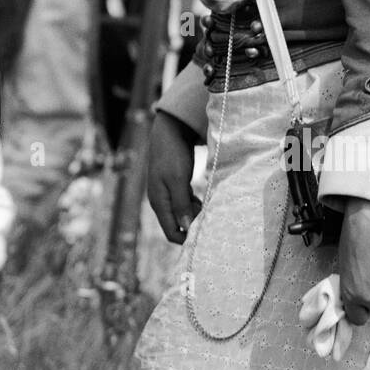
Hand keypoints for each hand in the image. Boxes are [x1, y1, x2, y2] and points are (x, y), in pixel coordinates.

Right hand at [146, 113, 201, 244]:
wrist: (169, 131)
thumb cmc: (173, 154)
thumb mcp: (178, 179)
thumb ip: (181, 204)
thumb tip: (186, 228)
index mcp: (159, 202)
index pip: (172, 233)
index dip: (187, 238)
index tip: (206, 232)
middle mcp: (161, 202)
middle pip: (177, 226)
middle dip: (193, 225)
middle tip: (210, 215)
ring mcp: (166, 195)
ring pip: (182, 215)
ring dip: (194, 215)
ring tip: (207, 205)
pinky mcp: (173, 187)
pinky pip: (184, 205)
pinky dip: (193, 205)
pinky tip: (202, 198)